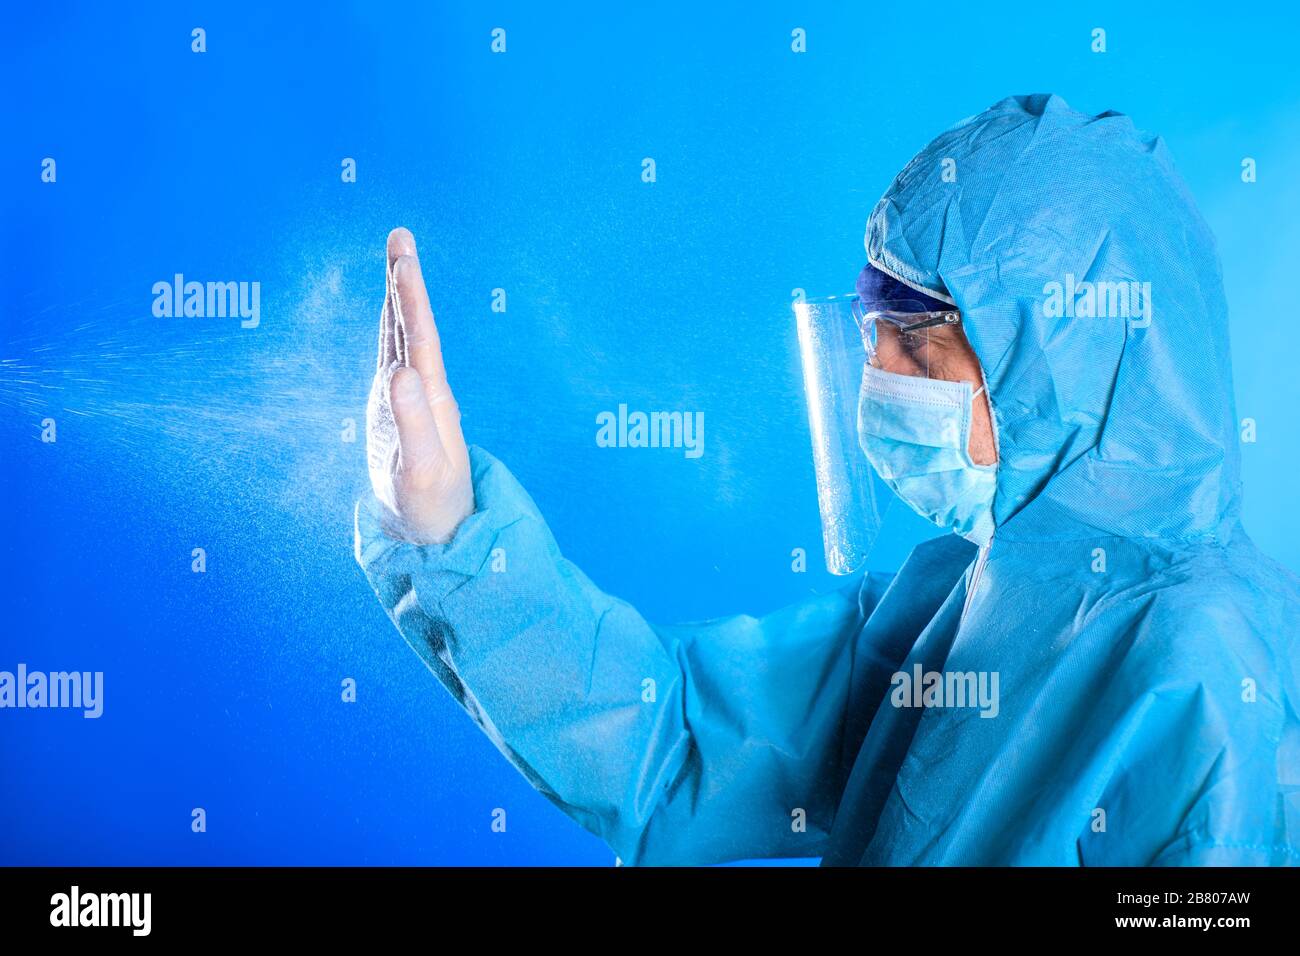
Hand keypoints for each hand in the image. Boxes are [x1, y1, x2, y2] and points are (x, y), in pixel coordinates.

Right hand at [366, 228, 473, 542]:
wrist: (438, 534)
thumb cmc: (433, 507)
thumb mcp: (421, 466)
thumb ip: (412, 420)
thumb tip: (398, 371)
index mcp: (432, 398)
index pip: (420, 335)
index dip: (410, 293)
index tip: (403, 253)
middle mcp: (425, 392)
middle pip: (413, 326)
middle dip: (404, 281)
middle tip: (399, 237)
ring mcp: (412, 401)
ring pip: (403, 340)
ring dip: (398, 301)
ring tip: (396, 263)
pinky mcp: (398, 413)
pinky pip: (393, 360)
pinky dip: (389, 332)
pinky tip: (389, 319)